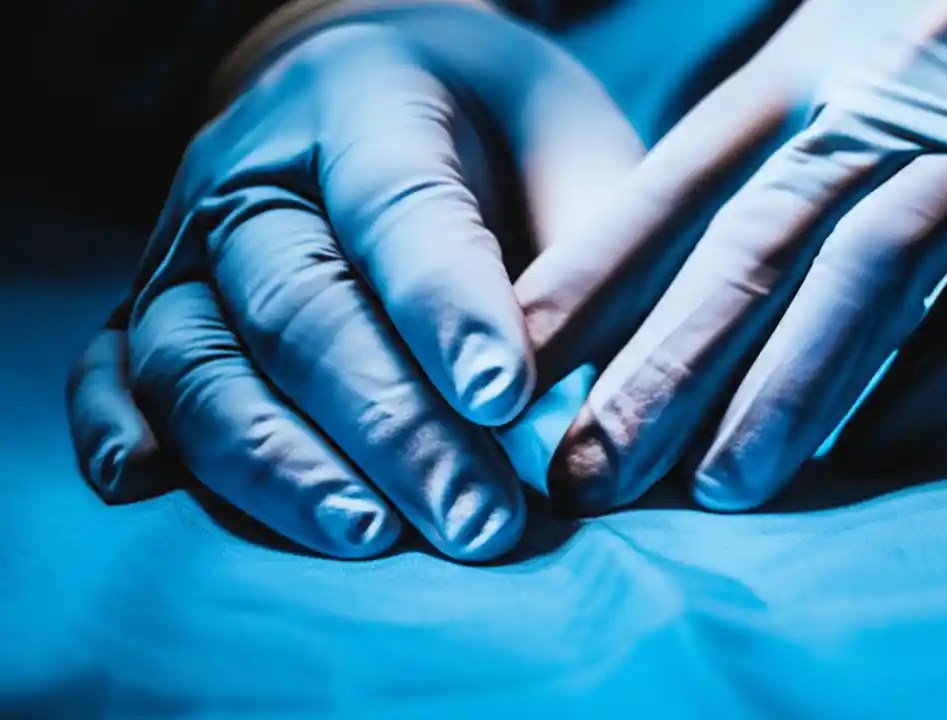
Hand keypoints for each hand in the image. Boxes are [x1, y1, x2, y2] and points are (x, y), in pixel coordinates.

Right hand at [66, 1, 640, 558]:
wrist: (374, 82)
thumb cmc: (494, 128)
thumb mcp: (567, 146)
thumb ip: (595, 251)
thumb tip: (609, 397)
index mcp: (367, 104)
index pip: (400, 211)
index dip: (447, 306)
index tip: (506, 398)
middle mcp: (255, 174)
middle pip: (302, 306)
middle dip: (392, 424)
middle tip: (480, 521)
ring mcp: (189, 244)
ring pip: (202, 356)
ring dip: (279, 459)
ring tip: (368, 536)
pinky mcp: (154, 302)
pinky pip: (114, 363)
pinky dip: (115, 424)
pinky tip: (144, 486)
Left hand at [518, 0, 946, 512]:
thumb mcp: (846, 60)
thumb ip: (760, 154)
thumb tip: (651, 285)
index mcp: (804, 66)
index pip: (672, 185)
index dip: (585, 280)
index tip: (512, 367)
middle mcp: (878, 99)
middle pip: (750, 244)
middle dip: (661, 367)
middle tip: (588, 473)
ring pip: (864, 277)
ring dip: (787, 392)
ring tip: (719, 491)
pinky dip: (926, 388)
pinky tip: (865, 459)